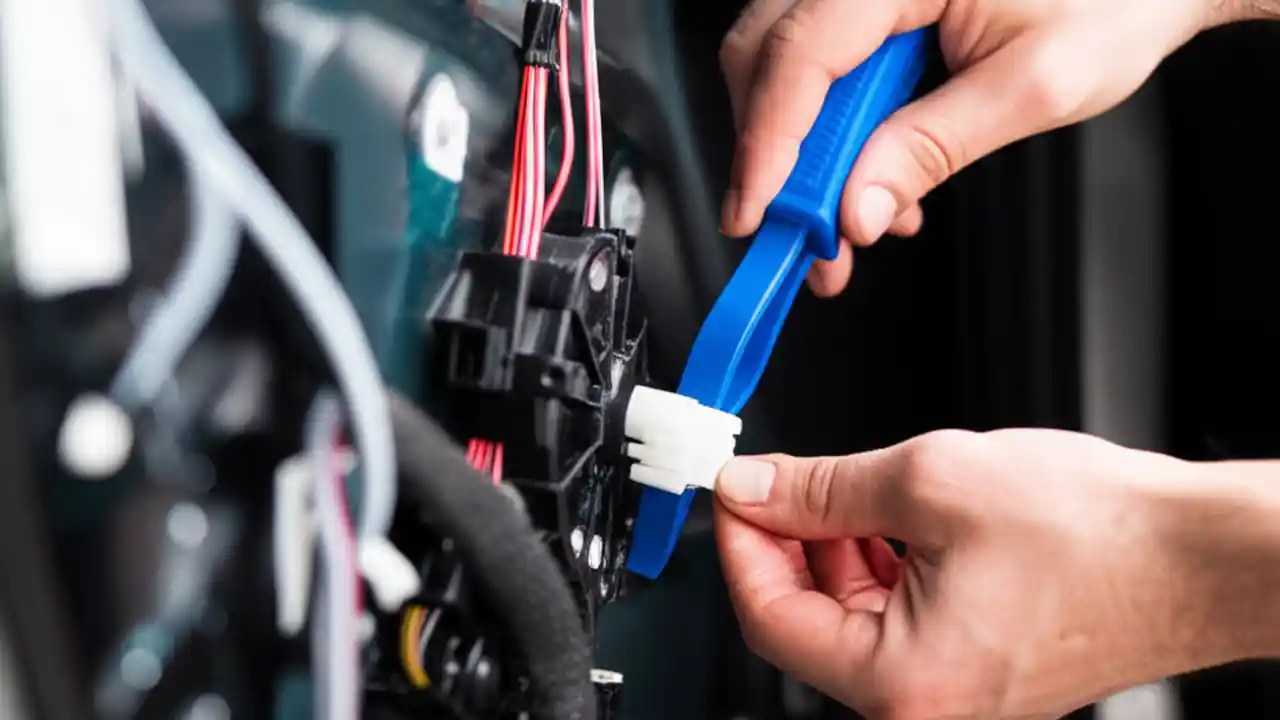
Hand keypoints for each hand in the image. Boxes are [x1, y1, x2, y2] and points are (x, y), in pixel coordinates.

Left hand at [714, 429, 1279, 717]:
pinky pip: (891, 617)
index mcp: (900, 684)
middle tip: (776, 477)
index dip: (739, 542)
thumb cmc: (1097, 534)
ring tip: (842, 485)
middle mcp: (920, 707)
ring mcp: (946, 692)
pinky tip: (884, 514)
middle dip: (785, 539)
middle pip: (803, 618)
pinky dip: (875, 562)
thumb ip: (821, 489)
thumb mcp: (929, 482)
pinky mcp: (969, 666)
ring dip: (832, 545)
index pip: (768, 616)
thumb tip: (754, 488)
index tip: (733, 489)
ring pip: (846, 613)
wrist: (1194, 556)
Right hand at [718, 0, 1253, 295]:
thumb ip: (931, 150)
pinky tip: (870, 175)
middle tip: (802, 235)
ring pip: (780, 68)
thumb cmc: (1111, 3)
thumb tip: (856, 211)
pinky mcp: (866, 6)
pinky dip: (828, 133)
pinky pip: (816, 69)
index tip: (758, 214)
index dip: (768, 143)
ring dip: (802, 154)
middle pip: (768, 58)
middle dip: (775, 158)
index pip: (802, 54)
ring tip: (850, 218)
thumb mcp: (1030, 88)